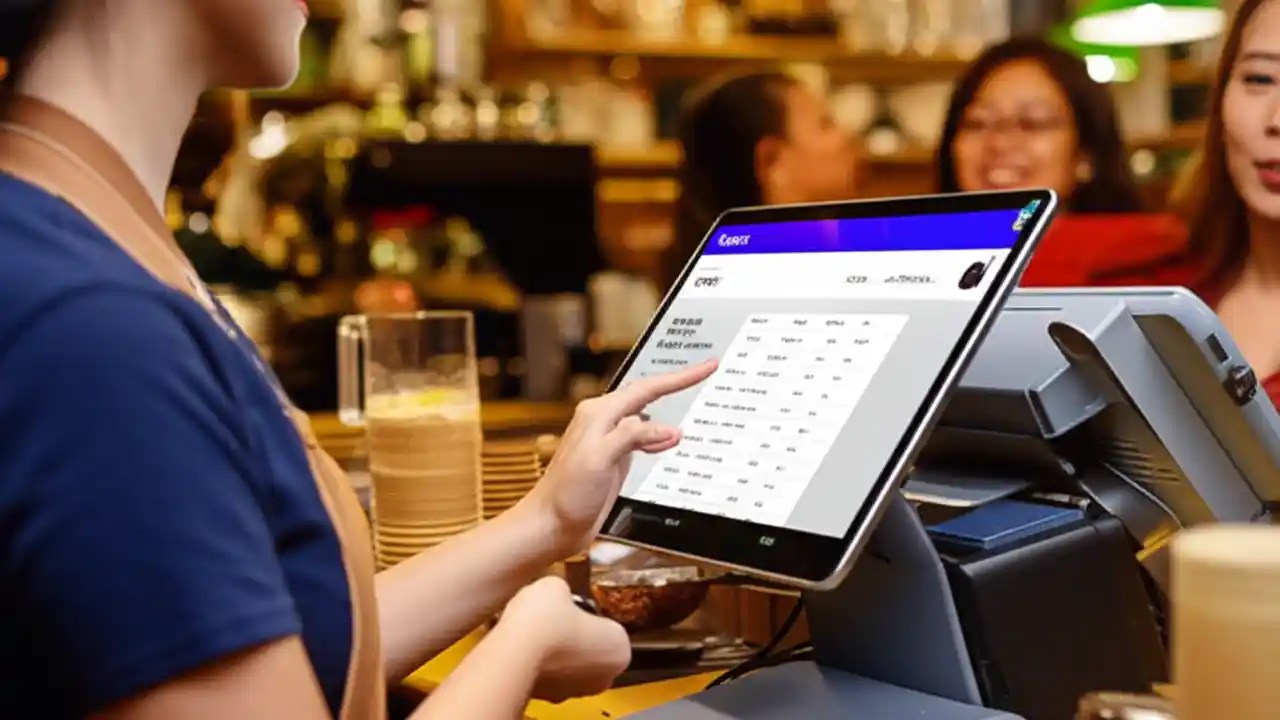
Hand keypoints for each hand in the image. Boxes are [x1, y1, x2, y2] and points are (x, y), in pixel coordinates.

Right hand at [500, 576, 630, 702]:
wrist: (515, 652)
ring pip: (570, 666)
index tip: (572, 606)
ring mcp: (577, 692)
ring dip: (557, 653)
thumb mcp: (557, 586)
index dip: (588, 614)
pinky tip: (525, 649)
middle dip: (575, 636)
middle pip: (592, 650)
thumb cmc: (545, 619)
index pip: (608, 627)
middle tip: (554, 618)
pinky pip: (549, 677)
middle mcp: (605, 677)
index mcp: (620, 649)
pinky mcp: (550, 699)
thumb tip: (556, 596)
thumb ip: (564, 593)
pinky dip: (540, 666)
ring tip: (535, 631)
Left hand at [520, 360, 716, 554]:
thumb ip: (631, 437)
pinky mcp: (612, 458)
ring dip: (669, 409)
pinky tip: (669, 441)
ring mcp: (607, 440)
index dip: (679, 378)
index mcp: (598, 414)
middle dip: (676, 383)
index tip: (706, 366)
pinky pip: (642, 438)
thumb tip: (668, 429)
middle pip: (646, 395)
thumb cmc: (566, 494)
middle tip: (705, 371)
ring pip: (646, 416)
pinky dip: (659, 436)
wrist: (551, 525)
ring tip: (694, 399)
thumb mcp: (599, 459)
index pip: (646, 389)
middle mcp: (602, 421)